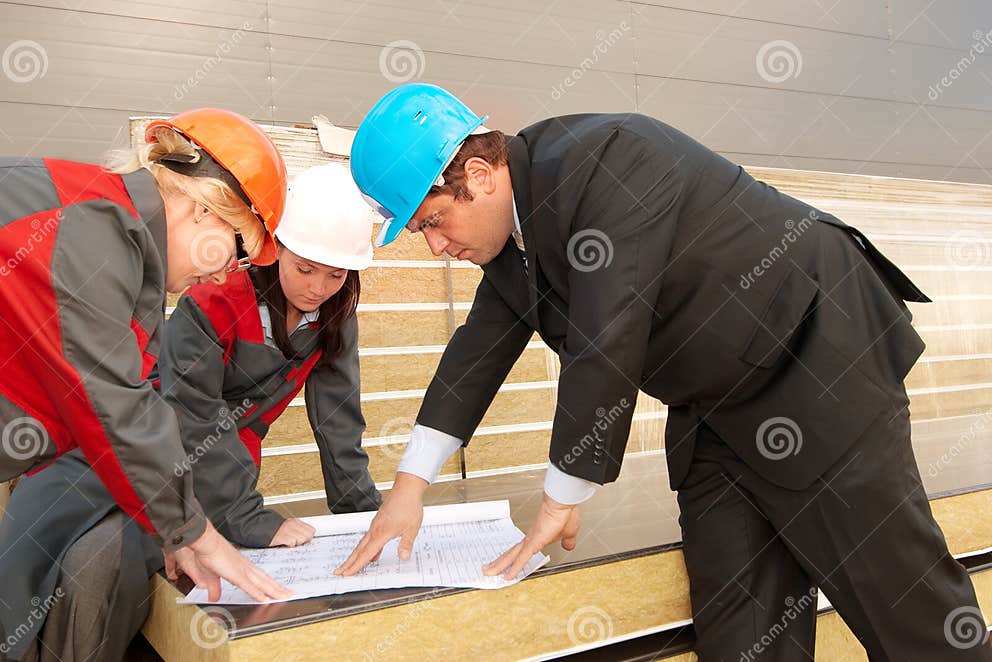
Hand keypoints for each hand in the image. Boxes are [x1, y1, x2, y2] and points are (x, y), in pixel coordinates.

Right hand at [164, 519, 291, 601]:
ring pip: (263, 583)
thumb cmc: (208, 553)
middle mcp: (246, 568)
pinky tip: (266, 599)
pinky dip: (259, 594)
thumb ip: (214, 588)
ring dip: (274, 591)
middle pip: (265, 580)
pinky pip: (251, 587)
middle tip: (289, 594)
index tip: (278, 588)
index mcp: (242, 566)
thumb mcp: (211, 575)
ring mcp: (243, 571)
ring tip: (285, 597)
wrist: (206, 542)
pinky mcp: (237, 575)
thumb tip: (214, 597)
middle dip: (277, 588)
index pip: (260, 577)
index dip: (269, 583)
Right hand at [270, 518, 315, 546]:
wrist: (259, 527)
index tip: (304, 541)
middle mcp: (292, 524)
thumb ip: (298, 532)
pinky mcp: (281, 536)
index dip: (308, 538)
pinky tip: (284, 544)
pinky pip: (292, 543)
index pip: (311, 530)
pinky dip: (289, 546)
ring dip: (296, 544)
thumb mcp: (288, 529)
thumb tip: (308, 541)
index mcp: (295, 522)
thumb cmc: (273, 531)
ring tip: (288, 543)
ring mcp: (287, 530)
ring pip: (302, 539)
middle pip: (308, 535)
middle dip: (303, 541)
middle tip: (295, 543)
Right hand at [334, 472, 426, 575]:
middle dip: (349, 562)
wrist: (406, 489)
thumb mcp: (412, 528)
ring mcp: (376, 525)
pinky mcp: (378, 522)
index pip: (366, 553)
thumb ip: (406, 544)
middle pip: (359, 550)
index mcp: (381, 533)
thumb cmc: (409, 505)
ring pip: (362, 544)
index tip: (347, 574)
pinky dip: (366, 548)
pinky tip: (372, 554)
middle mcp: (375, 529)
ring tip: (350, 566)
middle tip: (339, 572)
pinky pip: (369, 538)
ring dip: (355, 556)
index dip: (356, 565)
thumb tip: (403, 557)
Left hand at [484, 493, 579, 579]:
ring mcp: (530, 541)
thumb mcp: (568, 533)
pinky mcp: (534, 543)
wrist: (562, 504)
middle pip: (511, 554)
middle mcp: (530, 539)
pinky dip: (514, 569)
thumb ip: (567, 541)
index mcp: (537, 538)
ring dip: (500, 565)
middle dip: (499, 563)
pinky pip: (522, 559)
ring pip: (511, 557)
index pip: (521, 552)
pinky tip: (508, 576)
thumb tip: (568, 545)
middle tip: (488, 570)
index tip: (506, 564)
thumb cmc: (564, 514)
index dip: (512, 559)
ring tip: (489, 572)